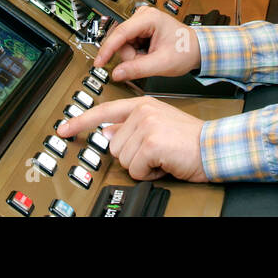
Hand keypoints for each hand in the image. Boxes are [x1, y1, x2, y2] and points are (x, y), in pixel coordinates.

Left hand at [57, 97, 206, 181]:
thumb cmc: (190, 140)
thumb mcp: (159, 125)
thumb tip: (109, 133)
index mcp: (143, 104)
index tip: (64, 129)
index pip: (104, 112)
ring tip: (161, 157)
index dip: (80, 122)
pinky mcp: (151, 143)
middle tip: (154, 152)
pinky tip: (163, 163)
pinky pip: (134, 169)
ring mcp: (146, 125)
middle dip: (132, 156)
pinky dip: (148, 173)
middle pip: (113, 145)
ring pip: (122, 158)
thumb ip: (132, 126)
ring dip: (141, 165)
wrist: (213, 147)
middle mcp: (142, 111)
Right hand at [90, 6, 200, 82]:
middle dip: (130, 56)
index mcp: (149, 18)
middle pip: (120, 40)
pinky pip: (128, 46)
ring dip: (133, 57)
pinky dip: (136, 55)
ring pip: (123, 44)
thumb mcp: (162, 63)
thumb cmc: (185, 50)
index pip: (120, 33)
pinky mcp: (139, 29)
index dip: (107, 49)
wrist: (196, 49)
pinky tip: (148, 54)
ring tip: (150, 58)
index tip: (98, 62)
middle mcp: (143, 16)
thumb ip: (138, 69)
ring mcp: (140, 22)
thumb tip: (117, 73)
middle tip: (146, 62)